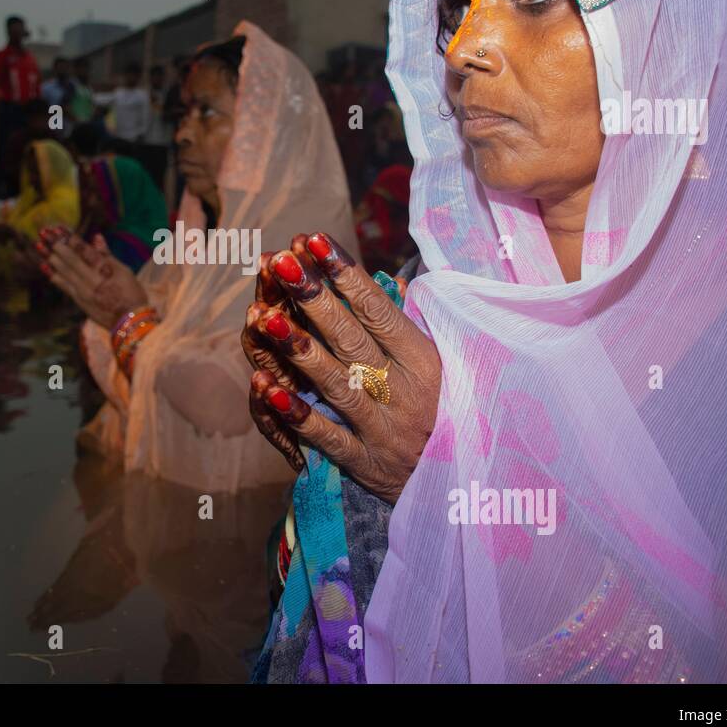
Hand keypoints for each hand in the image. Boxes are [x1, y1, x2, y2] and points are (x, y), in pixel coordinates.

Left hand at [40, 228, 148, 328]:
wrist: (130, 322)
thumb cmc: (131, 293)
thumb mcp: (124, 271)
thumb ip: (107, 255)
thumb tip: (96, 237)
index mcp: (105, 269)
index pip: (83, 249)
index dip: (69, 237)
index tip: (58, 227)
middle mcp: (92, 278)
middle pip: (70, 258)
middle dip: (56, 244)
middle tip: (44, 232)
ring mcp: (84, 290)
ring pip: (64, 270)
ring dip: (50, 256)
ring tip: (38, 244)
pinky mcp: (79, 300)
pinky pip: (63, 285)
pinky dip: (53, 274)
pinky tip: (44, 265)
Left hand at [244, 232, 440, 502]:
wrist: (463, 485)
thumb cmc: (444, 411)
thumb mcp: (440, 366)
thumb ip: (407, 327)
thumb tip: (385, 280)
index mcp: (425, 359)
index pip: (380, 310)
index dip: (345, 274)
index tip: (313, 241)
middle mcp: (405, 391)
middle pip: (352, 339)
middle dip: (313, 298)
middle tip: (279, 263)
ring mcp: (384, 428)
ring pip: (337, 383)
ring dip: (298, 349)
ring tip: (264, 316)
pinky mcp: (365, 463)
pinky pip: (327, 437)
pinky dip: (296, 413)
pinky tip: (264, 388)